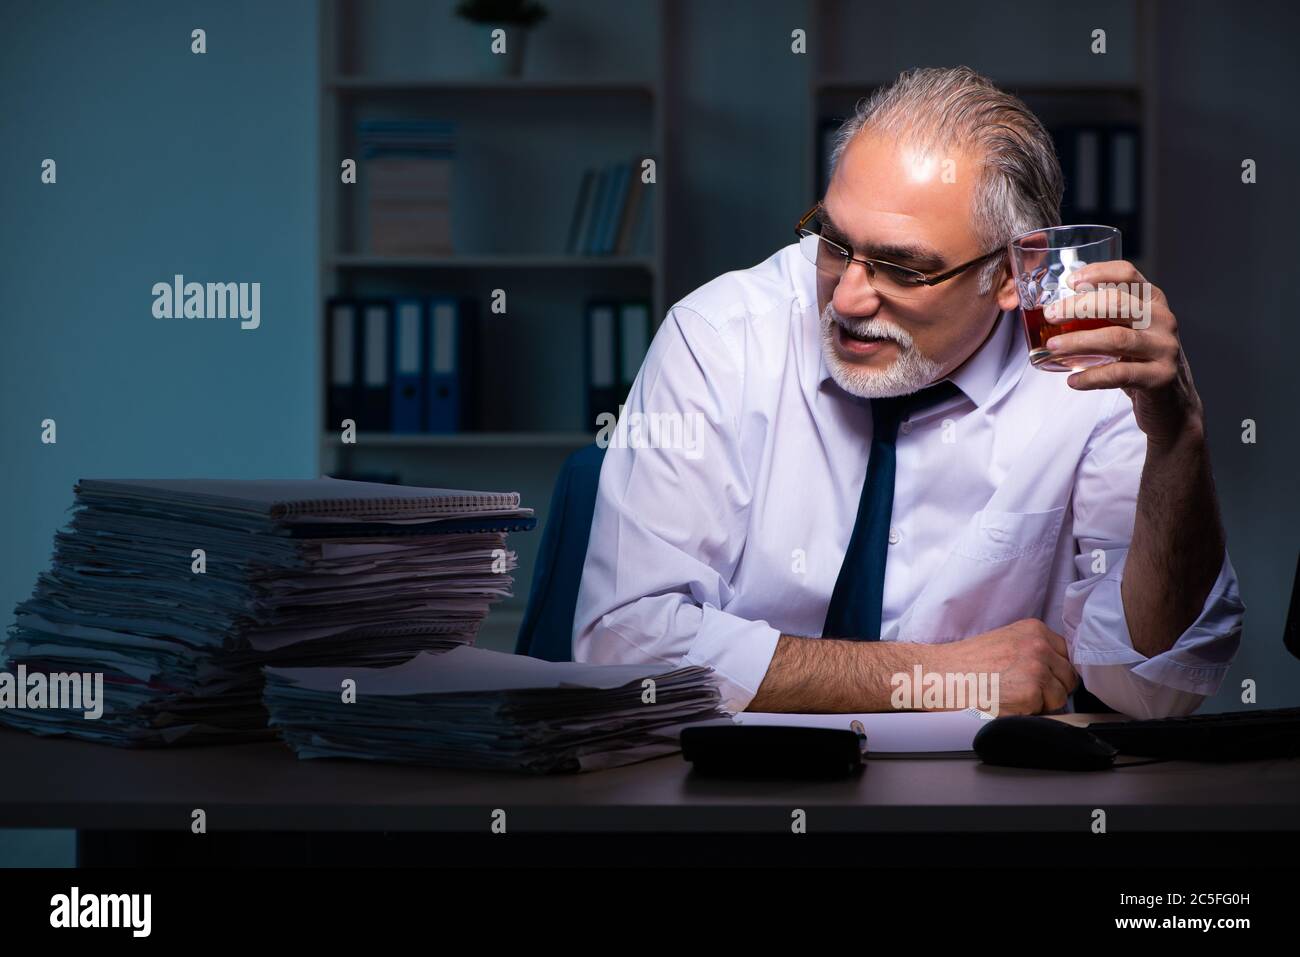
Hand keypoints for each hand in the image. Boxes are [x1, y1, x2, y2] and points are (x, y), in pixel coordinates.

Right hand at [929, 619, 1077, 714]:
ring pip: (1060, 697)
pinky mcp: (1030, 693)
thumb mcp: (1005, 642)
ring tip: (1012, 698)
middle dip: (1052, 689)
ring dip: (1042, 703)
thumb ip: (1032, 650)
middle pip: (1068, 677)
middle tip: (1023, 692)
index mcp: (1034, 629)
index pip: (1067, 655)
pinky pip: (1046, 712)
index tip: (1044, 680)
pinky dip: (1029, 713)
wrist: (938, 675)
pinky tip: (1007, 705)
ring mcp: (1036, 669)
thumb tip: (1055, 671)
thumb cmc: (964, 663)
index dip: (1056, 671)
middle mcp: (1039, 645)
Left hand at [1042, 261, 1203, 448]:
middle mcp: (1163, 320)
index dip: (1099, 273)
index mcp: (1153, 302)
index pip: (1128, 275)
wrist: (1173, 404)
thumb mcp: (1128, 332)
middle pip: (1118, 303)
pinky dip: (1091, 377)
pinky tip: (1073, 381)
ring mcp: (1164, 348)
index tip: (1070, 281)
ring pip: (1117, 338)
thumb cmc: (1141, 362)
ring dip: (1079, 341)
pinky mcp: (1160, 377)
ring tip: (1052, 347)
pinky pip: (1120, 373)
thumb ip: (1103, 319)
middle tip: (1051, 315)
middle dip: (1079, 307)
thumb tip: (1055, 313)